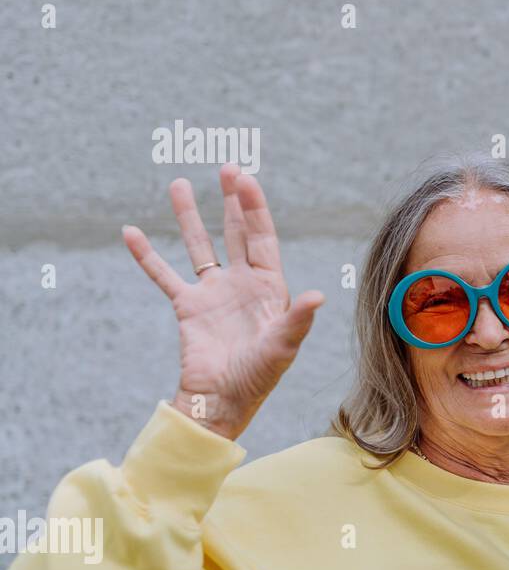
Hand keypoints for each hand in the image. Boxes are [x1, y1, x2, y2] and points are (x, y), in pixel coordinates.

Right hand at [122, 163, 324, 439]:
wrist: (222, 401)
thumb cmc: (258, 377)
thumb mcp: (282, 346)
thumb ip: (297, 320)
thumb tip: (317, 297)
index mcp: (270, 287)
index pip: (262, 238)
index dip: (254, 208)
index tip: (244, 180)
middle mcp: (243, 283)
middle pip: (237, 233)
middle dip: (232, 201)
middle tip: (227, 168)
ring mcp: (214, 293)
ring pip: (200, 245)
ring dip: (190, 216)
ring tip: (179, 184)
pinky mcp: (188, 307)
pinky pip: (163, 275)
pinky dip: (147, 255)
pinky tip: (131, 231)